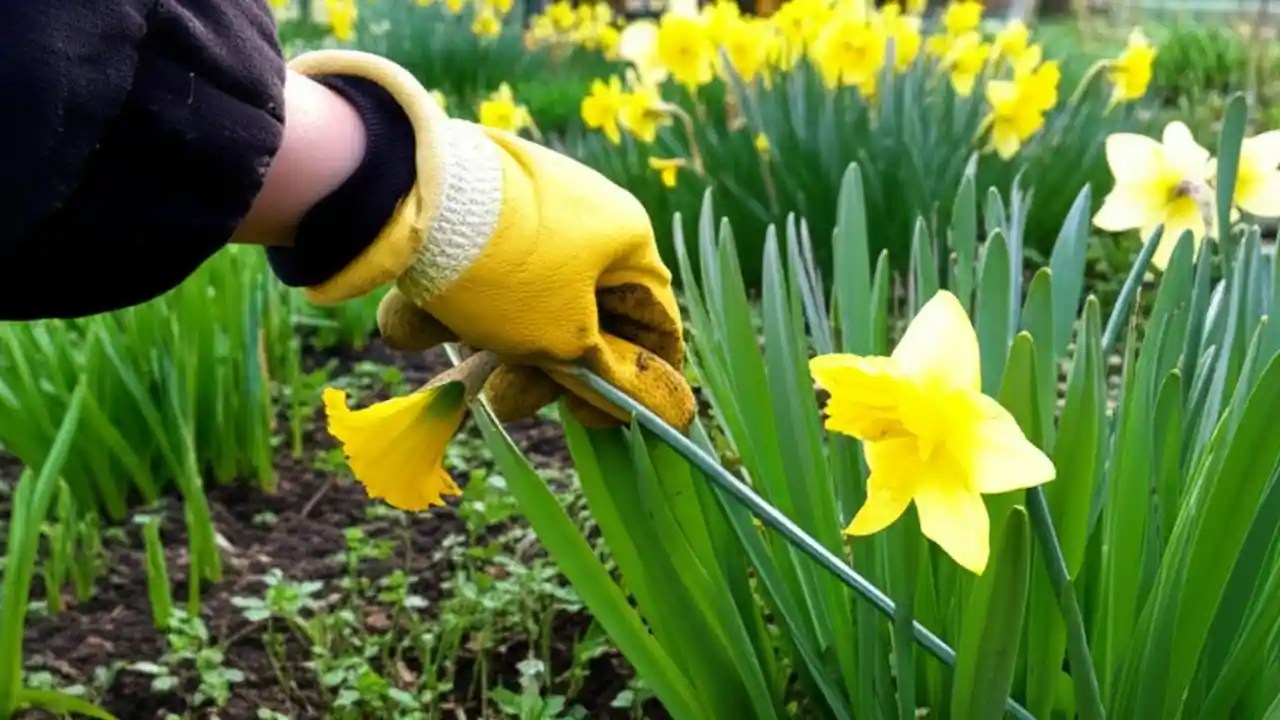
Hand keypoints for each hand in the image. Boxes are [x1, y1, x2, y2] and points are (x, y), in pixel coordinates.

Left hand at [289, 49, 694, 429]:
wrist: (412, 194)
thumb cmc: (510, 273)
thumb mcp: (563, 339)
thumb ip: (602, 375)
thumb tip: (649, 402)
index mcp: (624, 239)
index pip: (652, 320)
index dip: (635, 379)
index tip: (594, 414)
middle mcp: (581, 217)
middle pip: (577, 315)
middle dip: (537, 368)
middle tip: (506, 399)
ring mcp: (523, 208)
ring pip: (514, 298)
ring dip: (477, 341)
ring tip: (442, 355)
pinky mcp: (466, 206)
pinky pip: (467, 270)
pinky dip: (439, 304)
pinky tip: (407, 320)